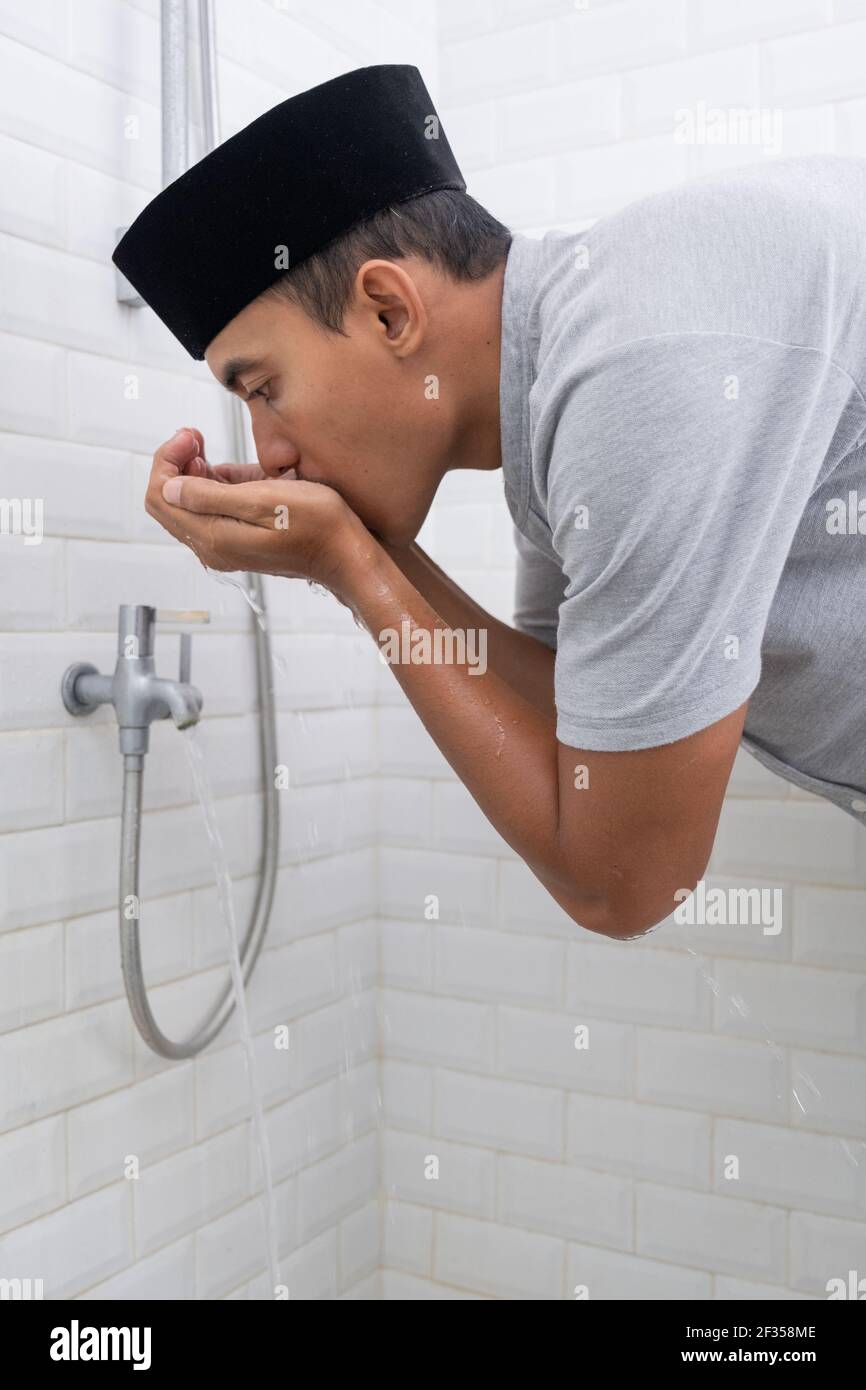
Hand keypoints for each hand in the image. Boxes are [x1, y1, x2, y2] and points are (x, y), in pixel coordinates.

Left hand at [145, 427, 370, 596]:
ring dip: (190, 472)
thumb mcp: (264, 499)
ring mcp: (226, 546)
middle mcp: (213, 546)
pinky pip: (210, 511)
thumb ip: (211, 496)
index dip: (167, 460)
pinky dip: (210, 486)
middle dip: (174, 463)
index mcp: (214, 535)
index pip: (160, 496)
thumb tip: (170, 487)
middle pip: (168, 501)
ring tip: (205, 447)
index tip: (191, 436)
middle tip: (195, 436)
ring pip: (187, 505)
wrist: (347, 555)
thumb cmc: (317, 525)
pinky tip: (227, 471)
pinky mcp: (240, 542)